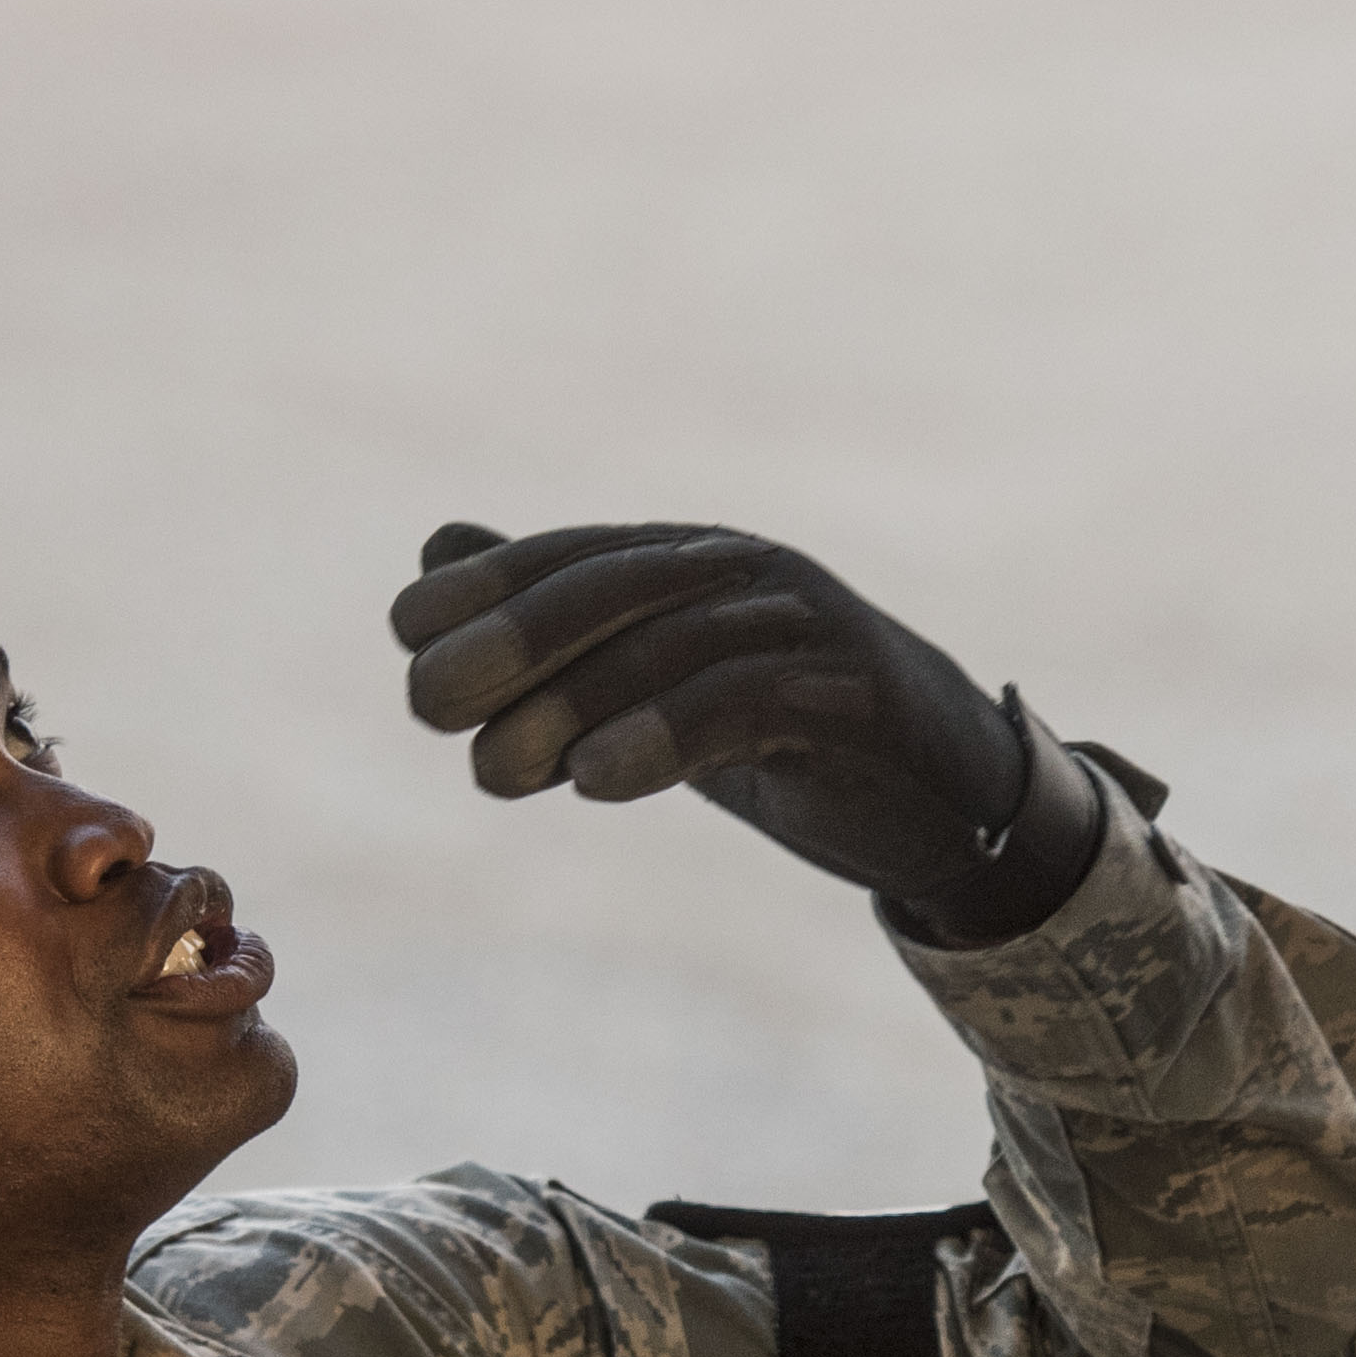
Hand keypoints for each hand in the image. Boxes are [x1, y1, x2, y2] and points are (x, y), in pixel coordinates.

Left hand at [390, 521, 1101, 944]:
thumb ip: (560, 636)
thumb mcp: (660, 688)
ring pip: (669, 647)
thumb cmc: (786, 738)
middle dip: (511, 641)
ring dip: (571, 708)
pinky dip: (665, 736)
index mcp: (692, 565)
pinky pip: (745, 704)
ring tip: (497, 773)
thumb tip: (433, 562)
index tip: (410, 637)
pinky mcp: (851, 698)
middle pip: (609, 590)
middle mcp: (743, 573)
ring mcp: (803, 628)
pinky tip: (598, 784)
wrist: (945, 797)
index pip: (570, 558)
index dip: (484, 590)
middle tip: (428, 706)